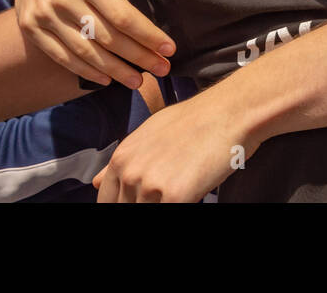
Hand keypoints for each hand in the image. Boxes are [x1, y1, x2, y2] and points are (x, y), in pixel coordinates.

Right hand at [11, 0, 173, 87]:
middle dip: (139, 56)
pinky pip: (61, 57)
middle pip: (107, 37)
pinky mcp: (31, 28)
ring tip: (138, 81)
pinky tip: (107, 79)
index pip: (122, 15)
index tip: (169, 48)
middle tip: (163, 69)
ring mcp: (44, 16)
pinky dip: (85, 71)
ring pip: (85, 52)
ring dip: (115, 70)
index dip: (147, 35)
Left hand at [94, 89, 250, 201]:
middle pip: (127, 209)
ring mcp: (151, 186)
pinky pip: (174, 213)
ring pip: (148, 212)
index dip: (124, 204)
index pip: (107, 201)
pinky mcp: (176, 196)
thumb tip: (96, 181)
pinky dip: (187, 205)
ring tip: (184, 186)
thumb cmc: (196, 120)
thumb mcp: (150, 133)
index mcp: (122, 158)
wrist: (230, 112)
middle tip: (167, 193)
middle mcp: (131, 173)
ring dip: (165, 204)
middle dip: (147, 205)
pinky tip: (195, 193)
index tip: (144, 201)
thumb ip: (122, 160)